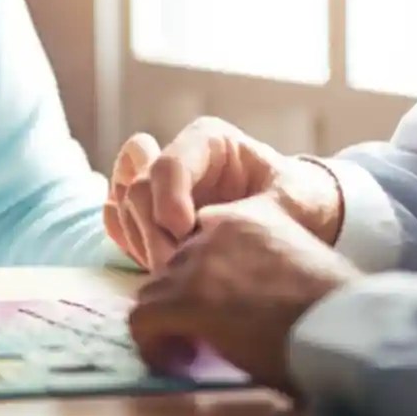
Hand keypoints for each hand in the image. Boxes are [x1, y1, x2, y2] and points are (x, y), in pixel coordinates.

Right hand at [103, 117, 343, 270]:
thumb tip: (217, 228)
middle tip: (179, 269)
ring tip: (175, 274)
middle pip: (138, 188)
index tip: (187, 236)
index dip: (168, 201)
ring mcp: (156, 185)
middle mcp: (176, 157)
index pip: (167, 164)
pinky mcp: (146, 212)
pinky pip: (117, 222)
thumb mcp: (291, 200)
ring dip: (142, 244)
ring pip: (122, 206)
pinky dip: (130, 244)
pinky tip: (158, 267)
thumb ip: (257, 208)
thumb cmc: (299, 200)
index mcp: (208, 140)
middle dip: (154, 232)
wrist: (298, 217)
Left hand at [128, 198, 361, 393]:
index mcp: (243, 218)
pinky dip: (152, 343)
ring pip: (154, 290)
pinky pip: (142, 319)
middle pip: (171, 265)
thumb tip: (240, 290)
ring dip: (168, 321)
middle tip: (201, 332)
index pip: (195, 239)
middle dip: (181, 299)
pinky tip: (176, 359)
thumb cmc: (335, 305)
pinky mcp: (186, 299)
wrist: (346, 325)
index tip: (215, 305)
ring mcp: (196, 263)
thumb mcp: (296, 258)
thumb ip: (259, 258)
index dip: (199, 275)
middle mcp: (213, 230)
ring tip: (191, 347)